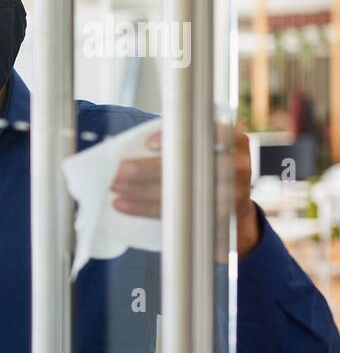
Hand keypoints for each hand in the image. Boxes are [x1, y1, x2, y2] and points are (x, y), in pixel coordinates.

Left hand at [110, 124, 260, 255]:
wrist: (235, 205)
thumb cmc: (208, 166)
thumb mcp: (205, 147)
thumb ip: (183, 139)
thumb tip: (134, 142)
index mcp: (234, 141)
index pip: (208, 133)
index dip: (179, 138)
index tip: (148, 144)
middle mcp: (237, 167)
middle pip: (188, 168)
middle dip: (147, 170)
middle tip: (119, 170)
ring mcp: (232, 196)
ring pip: (179, 194)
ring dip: (140, 192)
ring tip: (115, 188)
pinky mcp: (217, 219)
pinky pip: (175, 214)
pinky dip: (145, 209)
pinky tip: (124, 205)